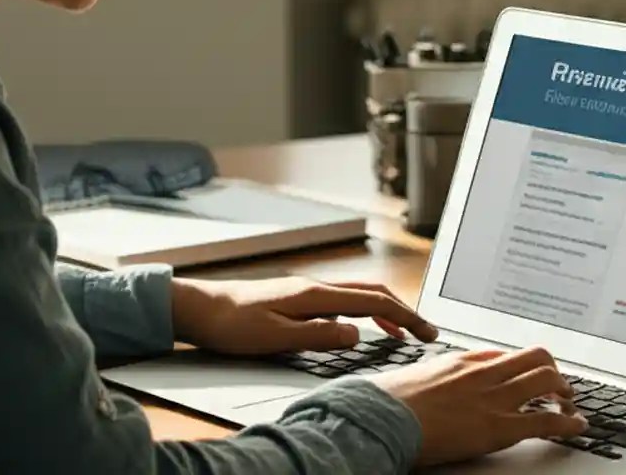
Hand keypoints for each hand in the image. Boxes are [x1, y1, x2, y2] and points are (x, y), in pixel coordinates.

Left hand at [170, 276, 438, 354]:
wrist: (198, 308)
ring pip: (358, 294)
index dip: (405, 317)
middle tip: (426, 332)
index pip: (373, 302)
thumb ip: (318, 336)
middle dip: (403, 310)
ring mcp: (306, 290)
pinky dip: (363, 311)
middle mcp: (314, 287)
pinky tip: (359, 327)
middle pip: (372, 292)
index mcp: (314, 295)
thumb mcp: (275, 338)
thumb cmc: (230, 324)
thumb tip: (357, 336)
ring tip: (402, 331)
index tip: (428, 333)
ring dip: (385, 309)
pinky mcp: (297, 297)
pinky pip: (342, 300)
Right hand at [370, 347, 586, 467]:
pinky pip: (547, 420)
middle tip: (558, 388)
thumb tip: (437, 379)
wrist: (382, 417)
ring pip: (547, 380)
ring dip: (565, 393)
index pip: (505, 355)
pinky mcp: (499, 426)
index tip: (525, 377)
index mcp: (462, 360)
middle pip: (535, 357)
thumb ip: (436, 374)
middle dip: (552, 371)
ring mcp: (493, 398)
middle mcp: (484, 372)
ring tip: (570, 405)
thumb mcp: (415, 375)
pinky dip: (569, 423)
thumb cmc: (390, 400)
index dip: (521, 367)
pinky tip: (577, 426)